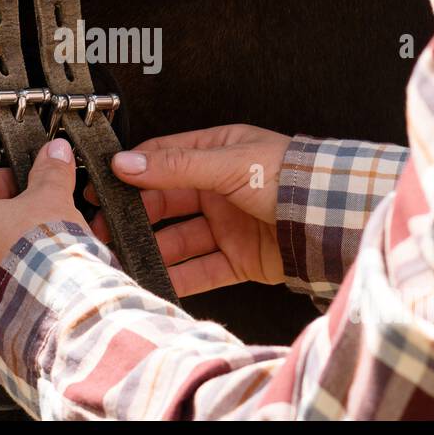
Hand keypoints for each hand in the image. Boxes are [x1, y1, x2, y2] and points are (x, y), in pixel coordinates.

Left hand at [0, 139, 85, 326]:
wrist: (55, 308)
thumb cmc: (40, 255)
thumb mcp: (50, 199)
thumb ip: (50, 173)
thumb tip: (54, 155)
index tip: (18, 181)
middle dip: (6, 217)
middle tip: (33, 211)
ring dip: (11, 251)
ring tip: (43, 246)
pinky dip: (17, 282)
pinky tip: (43, 275)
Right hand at [89, 124, 291, 296]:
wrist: (331, 217)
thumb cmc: (290, 175)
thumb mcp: (227, 162)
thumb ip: (175, 166)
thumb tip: (127, 162)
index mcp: (215, 154)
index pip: (162, 159)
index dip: (131, 172)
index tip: (102, 186)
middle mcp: (218, 189)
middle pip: (165, 203)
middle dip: (133, 216)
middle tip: (103, 227)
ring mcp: (227, 225)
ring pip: (178, 240)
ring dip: (150, 249)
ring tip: (122, 258)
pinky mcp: (239, 259)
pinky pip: (200, 270)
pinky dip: (177, 277)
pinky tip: (155, 280)